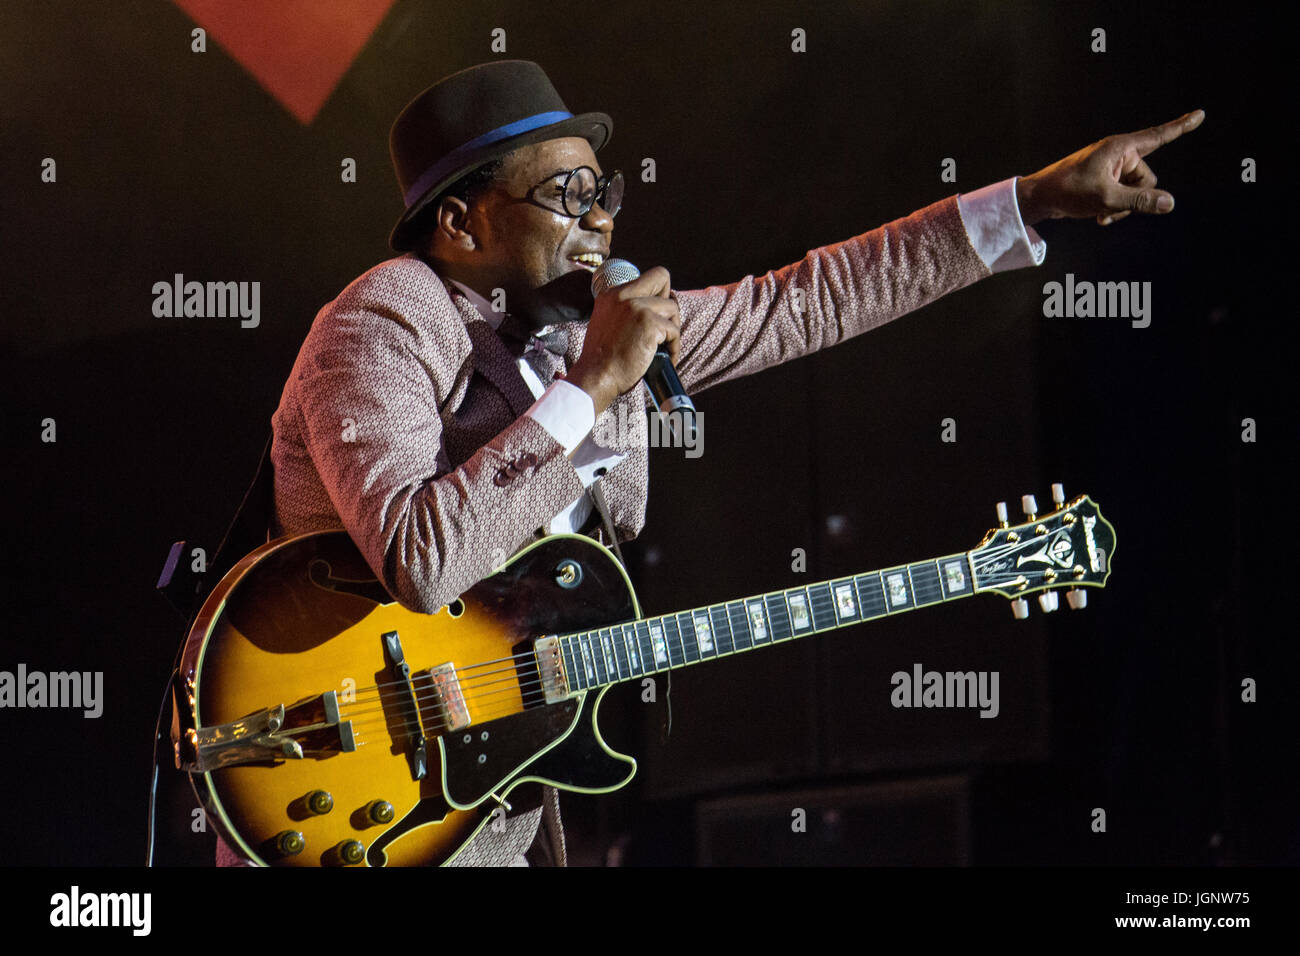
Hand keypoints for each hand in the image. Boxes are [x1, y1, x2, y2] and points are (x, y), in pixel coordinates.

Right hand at [566, 266, 680, 415]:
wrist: (596, 377)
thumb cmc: (602, 360)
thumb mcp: (606, 323)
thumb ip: (624, 310)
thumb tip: (653, 307)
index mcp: (611, 294)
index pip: (646, 277)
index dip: (657, 293)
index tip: (655, 314)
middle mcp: (623, 295)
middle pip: (662, 276)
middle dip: (669, 299)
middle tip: (665, 324)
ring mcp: (637, 307)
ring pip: (673, 307)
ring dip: (672, 329)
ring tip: (664, 346)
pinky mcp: (650, 324)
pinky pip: (675, 331)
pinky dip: (674, 348)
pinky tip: (666, 359)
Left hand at [1016, 109, 1203, 226]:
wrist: (1039, 198)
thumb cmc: (1068, 191)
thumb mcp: (1107, 199)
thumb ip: (1140, 202)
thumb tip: (1170, 203)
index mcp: (1120, 147)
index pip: (1158, 136)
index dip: (1181, 126)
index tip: (1201, 114)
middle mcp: (1118, 154)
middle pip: (1147, 179)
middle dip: (1134, 197)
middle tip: (1109, 206)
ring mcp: (1110, 168)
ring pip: (1134, 192)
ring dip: (1121, 207)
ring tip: (1100, 213)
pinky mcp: (1104, 180)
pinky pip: (1121, 196)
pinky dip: (1113, 207)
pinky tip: (1098, 216)